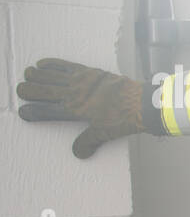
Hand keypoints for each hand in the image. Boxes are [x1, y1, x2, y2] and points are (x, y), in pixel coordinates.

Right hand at [16, 58, 144, 157]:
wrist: (143, 103)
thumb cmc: (125, 119)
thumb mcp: (105, 133)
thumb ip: (89, 141)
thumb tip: (78, 153)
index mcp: (77, 110)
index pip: (48, 111)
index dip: (34, 112)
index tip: (23, 112)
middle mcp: (75, 94)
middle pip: (46, 91)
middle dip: (30, 90)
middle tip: (19, 89)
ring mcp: (82, 81)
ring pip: (53, 76)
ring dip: (37, 75)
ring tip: (26, 74)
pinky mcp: (91, 72)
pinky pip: (67, 65)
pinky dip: (53, 63)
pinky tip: (42, 63)